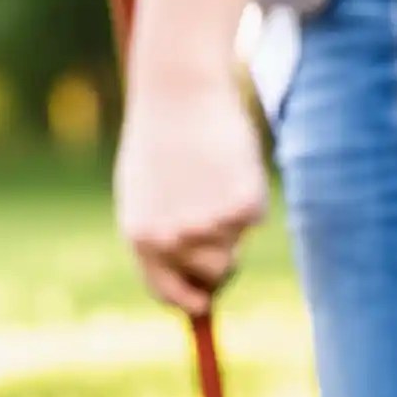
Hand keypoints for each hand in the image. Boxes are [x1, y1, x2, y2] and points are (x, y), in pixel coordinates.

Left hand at [114, 73, 266, 314]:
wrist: (178, 93)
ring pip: (235, 247)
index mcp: (141, 239)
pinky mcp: (244, 206)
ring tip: (213, 181)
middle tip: (218, 225)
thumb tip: (190, 284)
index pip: (167, 292)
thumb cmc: (158, 141)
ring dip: (231, 227)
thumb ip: (161, 238)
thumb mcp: (145, 194)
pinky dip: (248, 195)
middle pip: (212, 277)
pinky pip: (254, 218)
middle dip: (221, 261)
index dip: (189, 300)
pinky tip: (229, 164)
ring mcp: (210, 226)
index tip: (204, 303)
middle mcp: (173, 240)